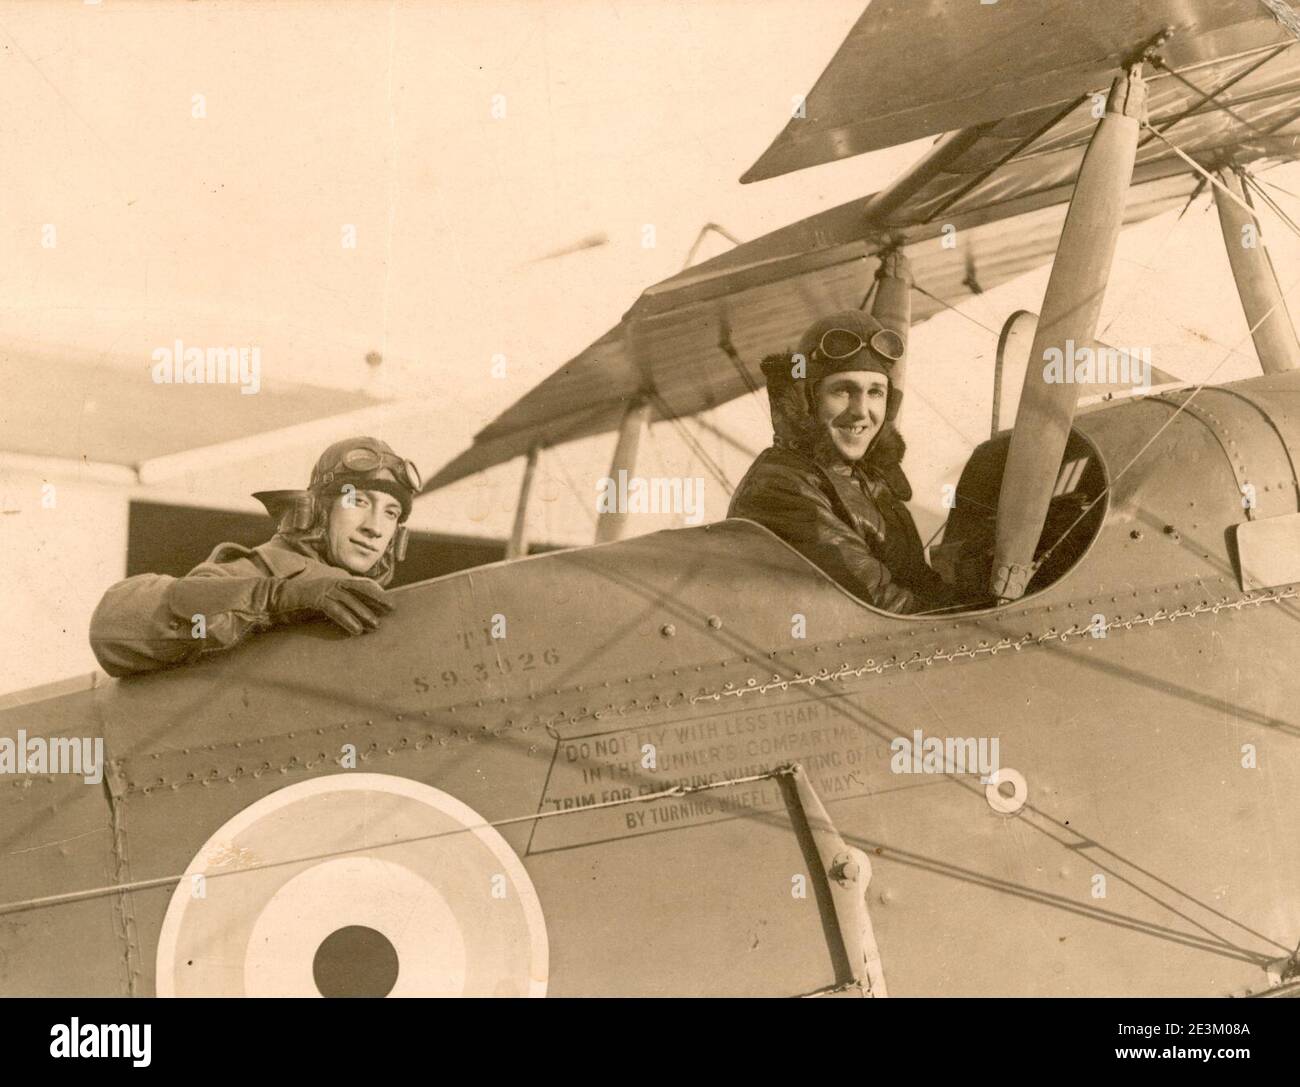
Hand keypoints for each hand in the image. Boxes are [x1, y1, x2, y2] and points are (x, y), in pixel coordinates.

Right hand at [269, 576, 393, 634]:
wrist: (276, 599)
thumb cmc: (302, 604)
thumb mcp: (325, 604)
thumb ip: (340, 606)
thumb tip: (359, 619)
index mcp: (336, 582)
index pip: (361, 586)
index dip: (376, 594)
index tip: (391, 604)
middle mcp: (332, 582)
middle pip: (359, 588)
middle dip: (376, 598)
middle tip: (391, 609)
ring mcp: (322, 588)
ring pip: (348, 599)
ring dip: (363, 612)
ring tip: (375, 625)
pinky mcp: (313, 598)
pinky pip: (334, 609)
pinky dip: (346, 619)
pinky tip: (355, 629)